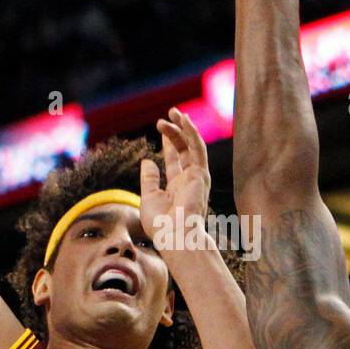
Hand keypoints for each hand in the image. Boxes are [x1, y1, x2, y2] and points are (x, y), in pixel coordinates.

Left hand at [140, 107, 210, 253]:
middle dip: (176, 131)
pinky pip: (198, 149)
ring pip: (192, 146)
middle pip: (184, 149)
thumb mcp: (149, 197)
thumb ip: (149, 179)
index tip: (162, 126)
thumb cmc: (161, 224)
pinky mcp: (201, 175)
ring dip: (184, 128)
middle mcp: (189, 179)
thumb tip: (148, 161)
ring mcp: (197, 177)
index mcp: (177, 186)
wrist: (175, 235)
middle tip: (167, 116)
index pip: (174, 158)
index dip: (169, 141)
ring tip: (173, 112)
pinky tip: (184, 121)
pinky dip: (192, 134)